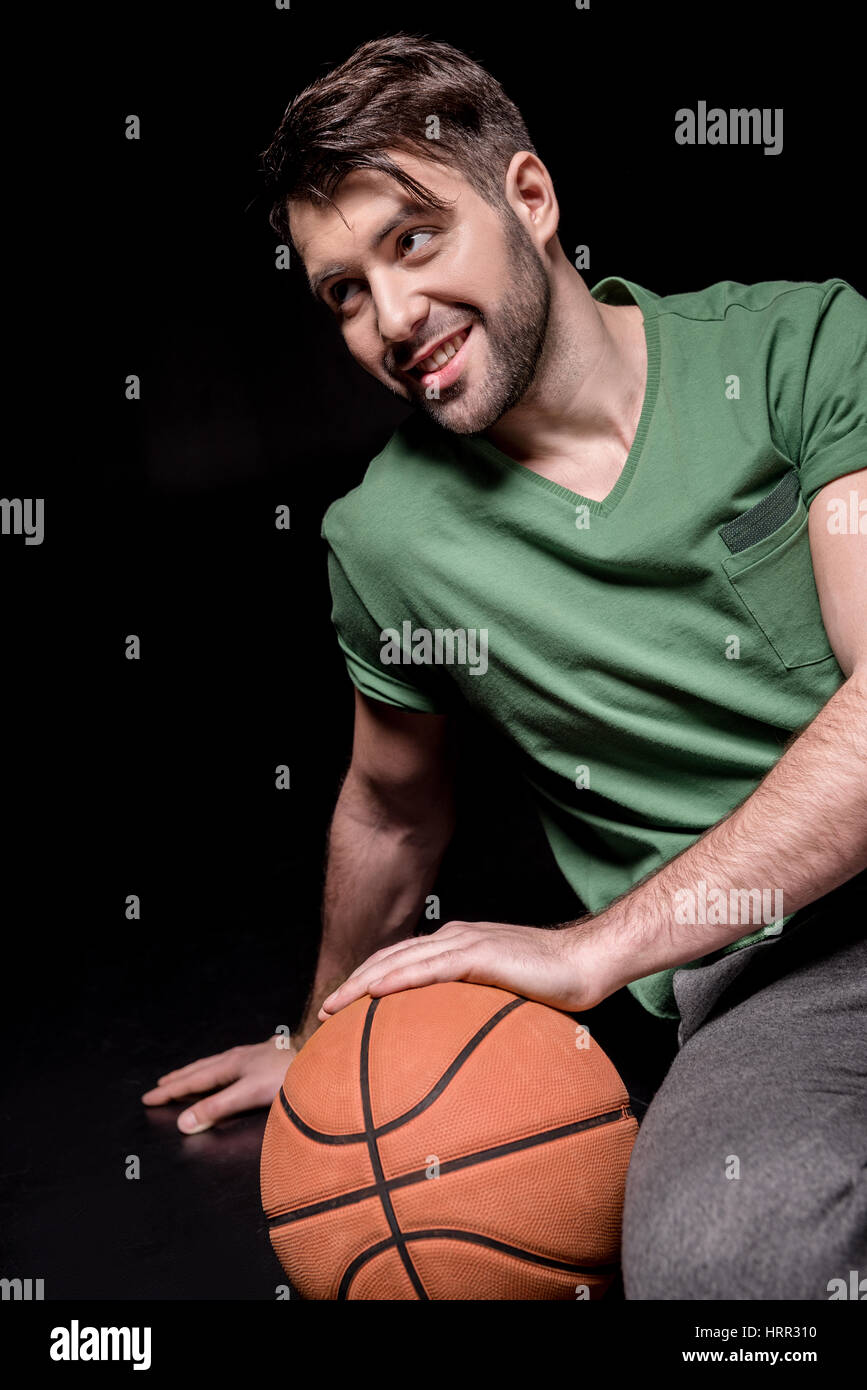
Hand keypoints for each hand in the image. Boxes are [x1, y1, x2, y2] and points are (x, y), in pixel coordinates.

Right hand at [141, 1036, 297, 1133]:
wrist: (321, 1060)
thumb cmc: (286, 1077)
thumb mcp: (248, 1095)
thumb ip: (217, 1109)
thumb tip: (183, 1123)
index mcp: (230, 1065)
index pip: (192, 1081)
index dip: (170, 1092)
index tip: (148, 1098)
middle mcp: (238, 1057)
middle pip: (201, 1069)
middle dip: (178, 1080)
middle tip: (159, 1086)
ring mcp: (253, 1055)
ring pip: (216, 1064)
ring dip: (197, 1072)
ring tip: (186, 1076)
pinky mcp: (268, 1057)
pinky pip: (233, 1063)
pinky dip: (218, 1069)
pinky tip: (228, 1067)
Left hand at [317, 918, 611, 1021]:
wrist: (585, 964)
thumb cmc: (553, 986)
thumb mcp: (506, 1001)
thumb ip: (479, 1014)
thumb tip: (460, 1055)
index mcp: (457, 947)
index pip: (402, 961)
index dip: (369, 980)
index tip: (344, 1007)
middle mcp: (454, 938)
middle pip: (390, 958)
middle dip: (353, 982)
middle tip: (324, 1011)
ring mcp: (465, 942)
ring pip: (400, 960)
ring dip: (362, 981)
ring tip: (335, 1004)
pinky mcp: (479, 953)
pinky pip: (429, 967)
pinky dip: (398, 978)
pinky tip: (375, 992)